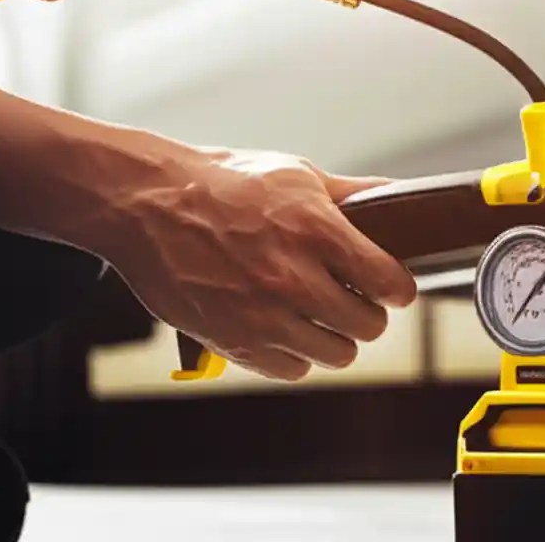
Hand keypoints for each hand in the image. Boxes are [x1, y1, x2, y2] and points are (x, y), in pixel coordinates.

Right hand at [105, 148, 417, 380]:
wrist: (146, 205)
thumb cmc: (222, 183)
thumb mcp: (294, 174)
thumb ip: (351, 194)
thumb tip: (397, 196)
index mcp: (314, 230)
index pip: (388, 282)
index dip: (397, 288)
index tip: (393, 287)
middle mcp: (291, 278)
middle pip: (368, 325)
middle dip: (369, 312)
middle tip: (355, 298)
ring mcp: (262, 316)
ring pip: (336, 354)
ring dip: (335, 336)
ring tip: (319, 314)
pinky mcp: (233, 343)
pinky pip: (292, 370)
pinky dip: (296, 354)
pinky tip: (286, 327)